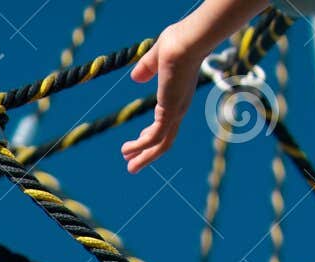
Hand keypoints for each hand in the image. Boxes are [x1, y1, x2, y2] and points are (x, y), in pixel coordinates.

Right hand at [120, 21, 203, 173]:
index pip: (165, 123)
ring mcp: (176, 111)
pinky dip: (140, 146)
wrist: (187, 41)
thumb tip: (136, 78)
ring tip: (130, 167)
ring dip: (145, 157)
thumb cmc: (177, 42)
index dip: (150, 135)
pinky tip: (127, 150)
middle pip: (165, 139)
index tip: (138, 143)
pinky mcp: (170, 112)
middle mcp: (180, 107)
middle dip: (148, 154)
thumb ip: (146, 68)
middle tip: (133, 165)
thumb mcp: (156, 58)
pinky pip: (154, 137)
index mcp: (178, 96)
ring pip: (161, 144)